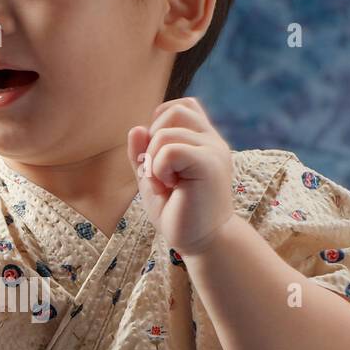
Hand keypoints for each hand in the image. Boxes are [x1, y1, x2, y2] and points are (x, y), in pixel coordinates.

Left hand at [126, 98, 234, 255]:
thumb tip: (137, 128)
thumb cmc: (179, 213)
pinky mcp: (209, 164)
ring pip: (167, 131)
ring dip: (154, 159)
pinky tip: (171, 186)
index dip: (160, 124)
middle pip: (174, 110)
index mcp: (202, 140)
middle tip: (161, 173)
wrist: (203, 242)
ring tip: (166, 183)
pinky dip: (160, 168)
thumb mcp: (152, 178)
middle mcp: (211, 140)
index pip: (181, 106)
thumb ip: (143, 153)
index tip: (160, 158)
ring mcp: (213, 150)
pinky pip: (170, 149)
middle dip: (154, 139)